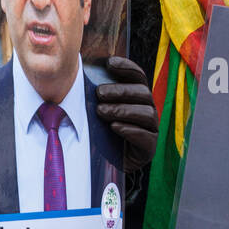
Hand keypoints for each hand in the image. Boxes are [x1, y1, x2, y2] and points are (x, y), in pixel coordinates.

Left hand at [95, 55, 158, 171]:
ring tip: (101, 111)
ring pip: (146, 113)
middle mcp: (148, 110)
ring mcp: (151, 129)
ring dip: (123, 110)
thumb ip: (95, 93)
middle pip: (143, 93)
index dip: (126, 67)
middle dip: (120, 91)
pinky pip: (146, 136)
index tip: (109, 63)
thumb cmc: (102, 133)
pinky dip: (130, 130)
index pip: (138, 76)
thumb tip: (78, 71)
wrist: (109, 164)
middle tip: (98, 93)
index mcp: (138, 97)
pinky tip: (114, 127)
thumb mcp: (98, 110)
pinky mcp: (149, 147)